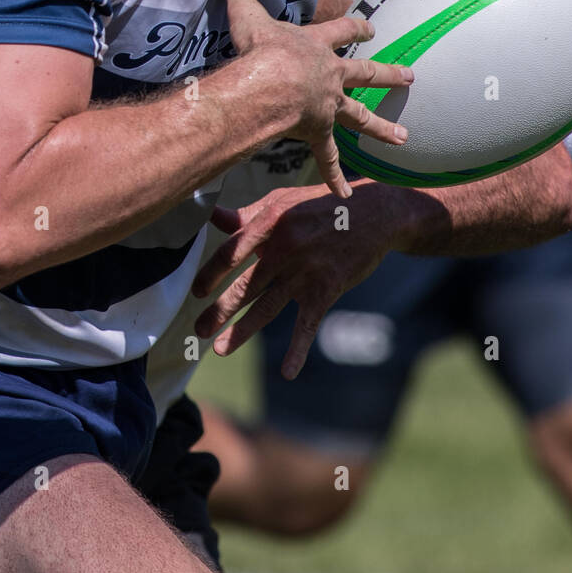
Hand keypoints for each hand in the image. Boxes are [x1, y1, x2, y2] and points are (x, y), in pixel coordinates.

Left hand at [192, 184, 392, 378]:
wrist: (375, 213)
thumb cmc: (323, 204)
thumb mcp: (285, 200)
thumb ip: (249, 214)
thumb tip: (214, 217)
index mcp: (271, 222)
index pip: (232, 253)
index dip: (211, 274)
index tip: (196, 291)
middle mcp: (285, 249)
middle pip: (245, 286)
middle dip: (220, 311)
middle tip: (199, 331)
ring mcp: (306, 272)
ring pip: (267, 307)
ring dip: (242, 331)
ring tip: (220, 348)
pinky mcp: (325, 289)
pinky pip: (308, 324)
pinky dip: (299, 350)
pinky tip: (287, 372)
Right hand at [221, 0, 412, 198]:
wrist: (269, 84)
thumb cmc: (261, 49)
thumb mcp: (248, 14)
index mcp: (317, 47)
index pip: (343, 31)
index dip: (358, 27)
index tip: (373, 27)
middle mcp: (331, 76)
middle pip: (367, 74)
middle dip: (390, 75)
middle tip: (412, 77)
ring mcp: (328, 106)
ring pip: (361, 117)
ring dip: (382, 128)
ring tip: (404, 138)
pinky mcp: (317, 132)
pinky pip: (327, 158)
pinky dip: (334, 177)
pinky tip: (345, 195)